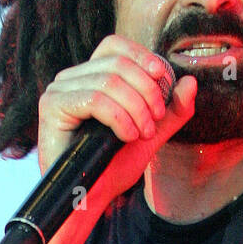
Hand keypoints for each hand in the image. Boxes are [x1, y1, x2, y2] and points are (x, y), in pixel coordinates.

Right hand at [37, 33, 197, 189]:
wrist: (90, 197)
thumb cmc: (112, 167)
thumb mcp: (151, 135)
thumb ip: (172, 111)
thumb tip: (190, 81)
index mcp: (90, 77)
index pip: (116, 46)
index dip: (142, 57)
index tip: (163, 80)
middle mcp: (71, 79)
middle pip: (117, 63)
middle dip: (147, 91)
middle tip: (156, 121)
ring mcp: (58, 90)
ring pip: (109, 81)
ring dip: (136, 109)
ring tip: (143, 134)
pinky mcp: (52, 106)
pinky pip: (95, 100)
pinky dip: (119, 118)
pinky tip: (126, 136)